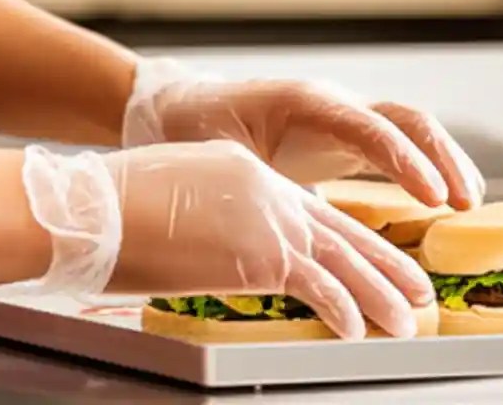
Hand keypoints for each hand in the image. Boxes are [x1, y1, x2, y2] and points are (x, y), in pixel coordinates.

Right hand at [19, 141, 432, 338]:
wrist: (88, 209)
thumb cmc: (110, 208)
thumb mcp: (176, 196)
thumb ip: (215, 217)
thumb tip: (224, 248)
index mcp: (246, 172)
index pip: (309, 210)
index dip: (346, 237)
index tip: (369, 256)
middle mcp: (266, 190)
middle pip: (340, 230)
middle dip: (383, 262)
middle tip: (415, 286)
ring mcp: (267, 220)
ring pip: (342, 259)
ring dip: (380, 292)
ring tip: (407, 316)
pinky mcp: (260, 254)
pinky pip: (317, 286)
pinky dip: (342, 309)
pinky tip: (360, 329)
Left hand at [122, 58, 484, 209]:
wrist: (184, 110)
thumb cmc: (198, 129)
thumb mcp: (221, 156)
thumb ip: (256, 187)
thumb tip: (279, 231)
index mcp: (305, 103)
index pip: (370, 128)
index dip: (405, 161)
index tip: (432, 195)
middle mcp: (335, 104)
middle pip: (406, 119)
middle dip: (442, 157)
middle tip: (465, 202)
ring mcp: (345, 119)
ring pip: (411, 129)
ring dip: (444, 161)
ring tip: (470, 203)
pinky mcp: (347, 140)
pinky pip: (399, 148)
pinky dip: (427, 169)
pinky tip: (446, 200)